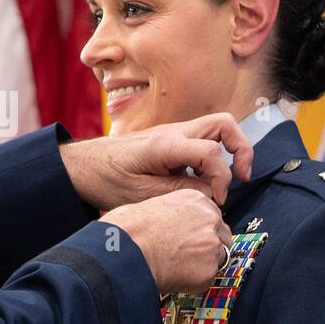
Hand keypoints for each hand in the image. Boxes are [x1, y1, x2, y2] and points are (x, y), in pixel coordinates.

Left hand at [59, 113, 253, 209]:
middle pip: (224, 124)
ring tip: (223, 182)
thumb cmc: (106, 180)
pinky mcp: (171, 141)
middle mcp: (173, 132)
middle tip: (241, 178)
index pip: (211, 152)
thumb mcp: (143, 195)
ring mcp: (173, 133)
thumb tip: (213, 192)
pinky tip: (201, 182)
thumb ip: (182, 192)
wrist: (83, 166)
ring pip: (216, 129)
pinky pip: (202, 141)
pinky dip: (211, 159)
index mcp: (165, 144)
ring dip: (228, 152)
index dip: (223, 178)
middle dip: (241, 149)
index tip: (217, 199)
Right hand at [99, 190, 232, 295]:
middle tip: (185, 254)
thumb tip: (172, 223)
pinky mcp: (209, 270)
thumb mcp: (152, 204)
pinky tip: (175, 277)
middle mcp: (210, 219)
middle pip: (221, 235)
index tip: (190, 237)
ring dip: (202, 263)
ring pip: (217, 258)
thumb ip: (174, 213)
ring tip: (176, 267)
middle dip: (207, 246)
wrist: (125, 251)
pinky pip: (207, 278)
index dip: (200, 229)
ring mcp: (212, 245)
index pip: (211, 216)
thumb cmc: (128, 229)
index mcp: (196, 200)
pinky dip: (194, 281)